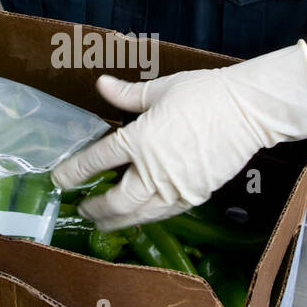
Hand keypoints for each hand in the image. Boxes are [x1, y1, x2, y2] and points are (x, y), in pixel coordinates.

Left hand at [51, 42, 306, 230]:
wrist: (247, 112)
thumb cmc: (204, 94)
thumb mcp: (161, 89)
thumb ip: (127, 95)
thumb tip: (101, 85)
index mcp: (139, 140)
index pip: (96, 162)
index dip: (73, 173)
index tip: (59, 180)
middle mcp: (152, 171)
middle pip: (114, 202)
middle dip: (95, 209)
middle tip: (83, 209)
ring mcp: (175, 188)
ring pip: (137, 215)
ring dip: (116, 221)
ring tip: (103, 222)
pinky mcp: (194, 196)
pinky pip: (162, 214)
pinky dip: (144, 217)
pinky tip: (138, 215)